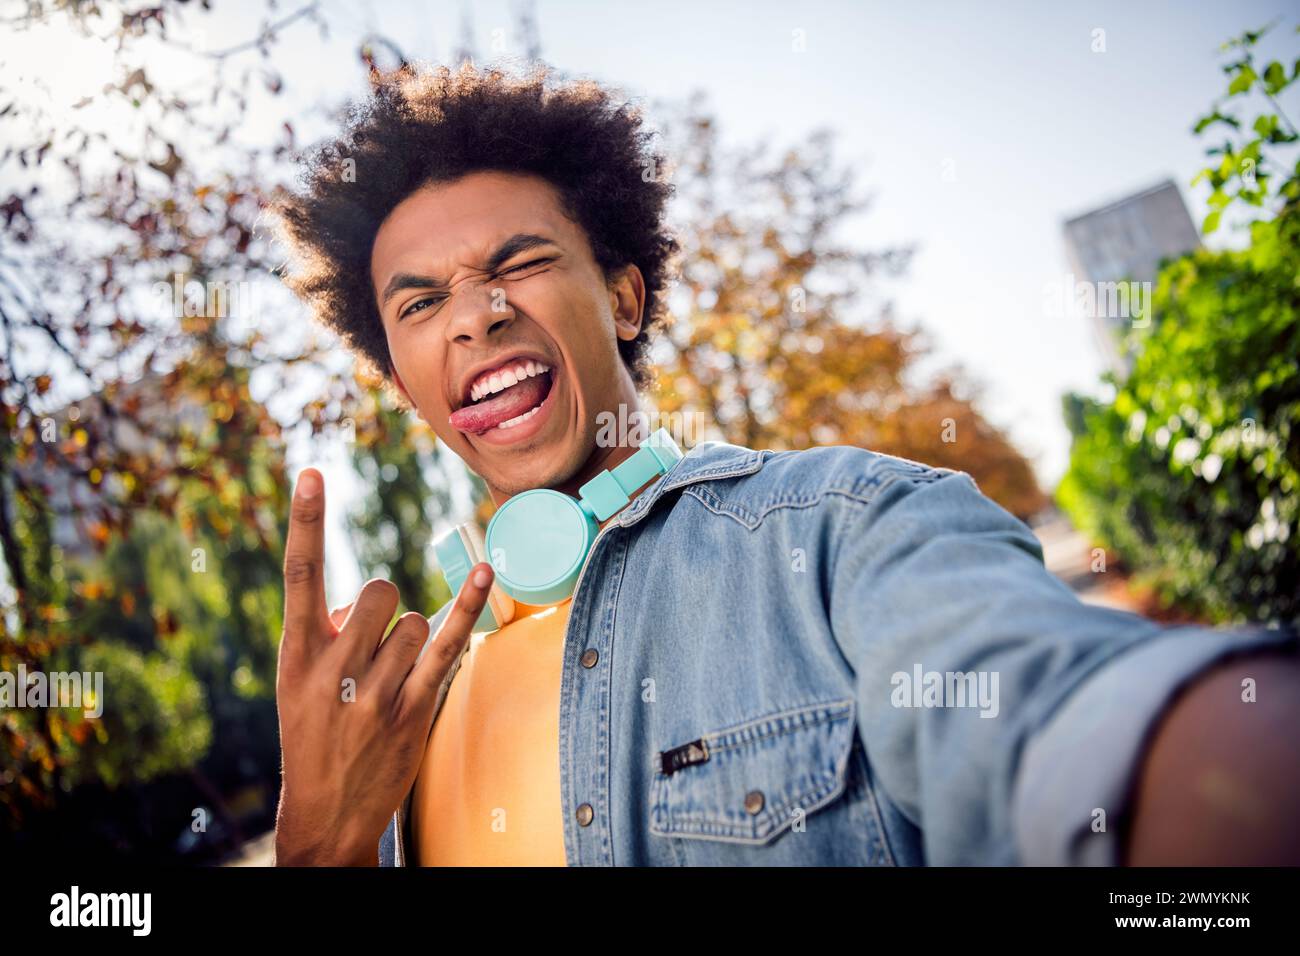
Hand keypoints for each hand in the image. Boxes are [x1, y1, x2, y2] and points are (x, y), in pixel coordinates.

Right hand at [272, 467, 493, 865]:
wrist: (324, 813)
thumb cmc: (313, 735)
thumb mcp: (297, 682)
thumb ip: (328, 631)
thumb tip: (368, 599)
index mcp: (294, 654)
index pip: (300, 574)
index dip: (306, 521)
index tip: (313, 472)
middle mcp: (331, 668)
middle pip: (378, 592)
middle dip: (382, 608)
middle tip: (370, 651)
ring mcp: (373, 691)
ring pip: (411, 621)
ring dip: (407, 642)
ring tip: (383, 685)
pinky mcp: (413, 709)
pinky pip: (446, 643)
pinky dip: (467, 606)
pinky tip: (485, 573)